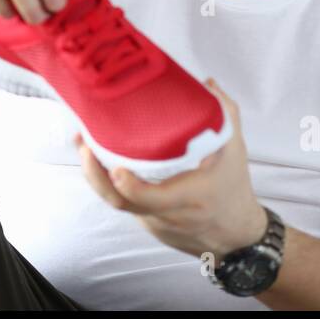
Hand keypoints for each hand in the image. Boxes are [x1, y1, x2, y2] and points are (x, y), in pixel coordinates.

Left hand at [75, 79, 266, 261]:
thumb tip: (206, 82)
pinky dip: (110, 184)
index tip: (117, 168)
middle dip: (95, 176)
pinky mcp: (147, 225)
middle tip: (84, 146)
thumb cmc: (233, 189)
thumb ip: (224, 114)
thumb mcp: (235, 151)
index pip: (152, 199)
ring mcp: (154, 223)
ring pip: (118, 202)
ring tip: (84, 146)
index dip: (130, 186)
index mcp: (190, 196)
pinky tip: (100, 162)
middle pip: (122, 202)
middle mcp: (168, 214)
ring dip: (97, 176)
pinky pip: (124, 204)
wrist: (235, 236)